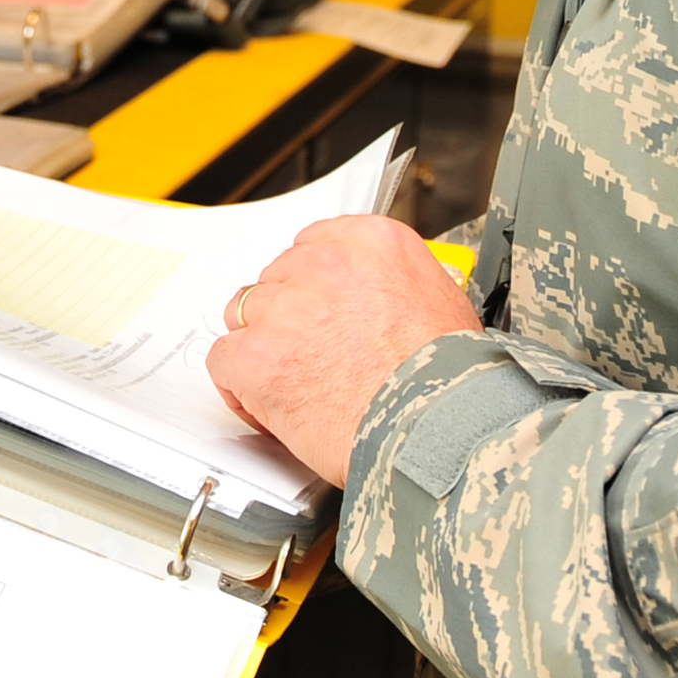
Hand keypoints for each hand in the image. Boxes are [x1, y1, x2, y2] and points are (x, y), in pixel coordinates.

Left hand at [203, 214, 481, 487]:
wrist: (439, 434)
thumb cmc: (451, 385)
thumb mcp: (443, 305)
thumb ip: (395, 284)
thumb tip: (380, 297)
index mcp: (373, 242)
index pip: (314, 244)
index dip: (314, 287)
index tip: (322, 313)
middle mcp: (325, 263)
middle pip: (278, 278)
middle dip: (290, 318)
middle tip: (317, 358)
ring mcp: (287, 308)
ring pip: (245, 314)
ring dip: (264, 347)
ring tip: (299, 385)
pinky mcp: (258, 355)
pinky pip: (225, 360)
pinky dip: (241, 387)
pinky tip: (272, 406)